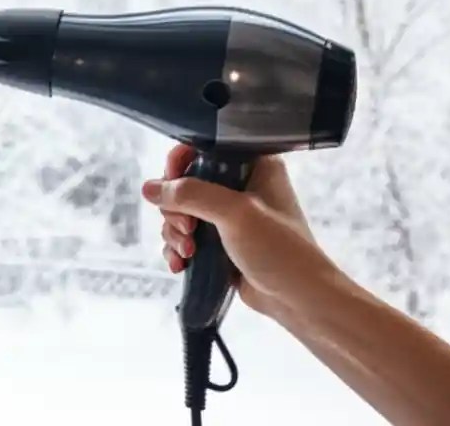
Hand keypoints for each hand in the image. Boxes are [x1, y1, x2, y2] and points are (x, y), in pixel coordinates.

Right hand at [141, 144, 337, 316]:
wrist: (299, 299)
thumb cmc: (280, 250)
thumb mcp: (235, 213)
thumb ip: (191, 195)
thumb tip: (149, 188)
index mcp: (254, 165)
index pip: (204, 149)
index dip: (180, 165)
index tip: (171, 185)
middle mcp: (240, 186)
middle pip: (185, 183)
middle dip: (175, 209)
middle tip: (187, 229)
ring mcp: (229, 216)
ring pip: (180, 212)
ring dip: (175, 233)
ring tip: (187, 252)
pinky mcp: (220, 242)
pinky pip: (185, 237)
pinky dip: (178, 249)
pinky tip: (181, 264)